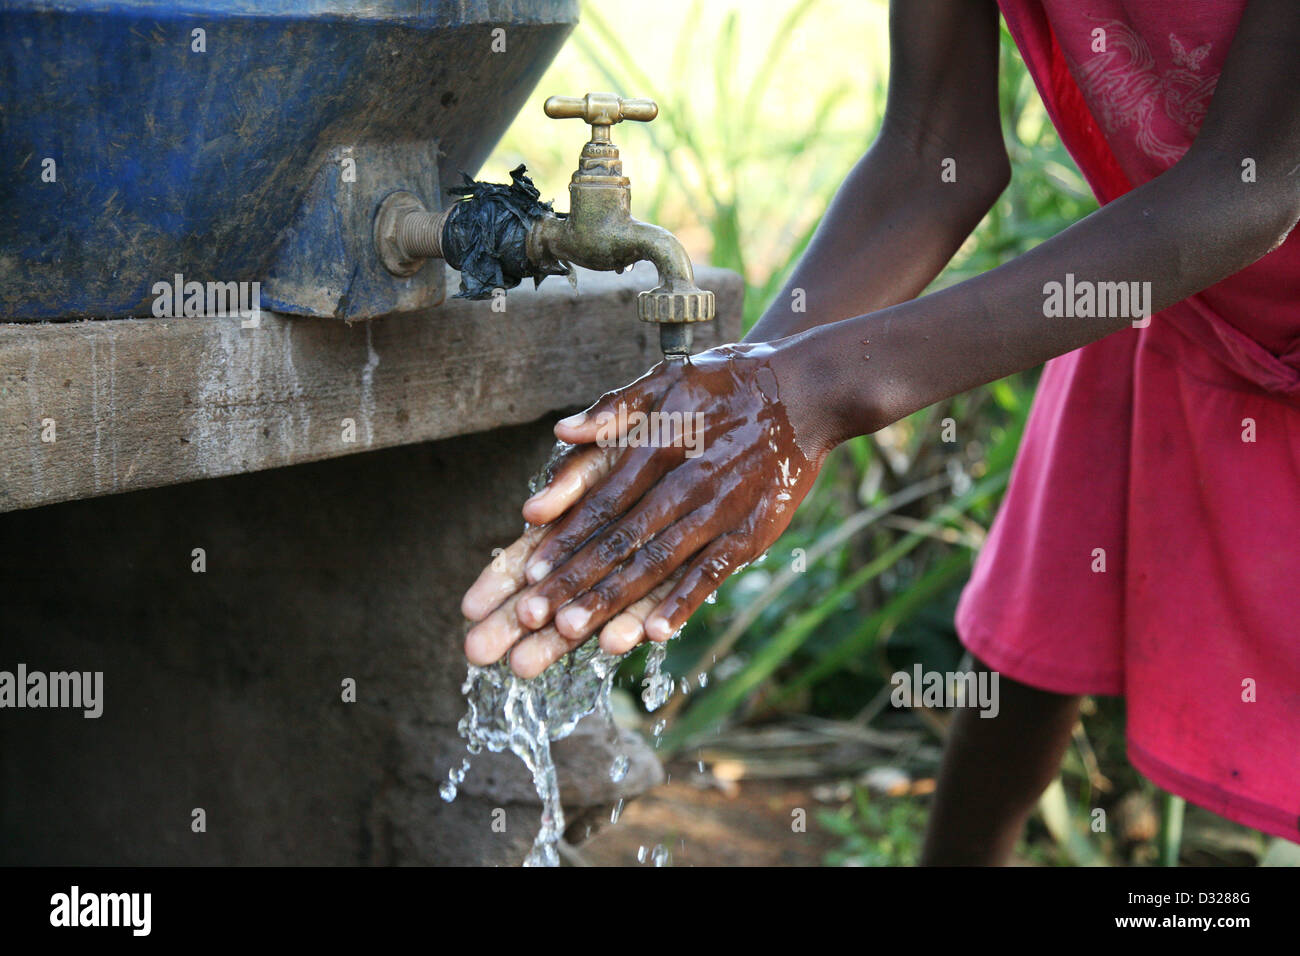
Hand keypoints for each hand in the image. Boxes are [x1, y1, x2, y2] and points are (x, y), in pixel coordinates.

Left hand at [461, 341, 830, 676]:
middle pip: (622, 539)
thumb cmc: (729, 383)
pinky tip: (651, 633)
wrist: (808, 391)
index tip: (528, 573)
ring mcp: (722, 510)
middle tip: (532, 617)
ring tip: (573, 634)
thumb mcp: (668, 378)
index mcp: (660, 443)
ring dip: (615, 600)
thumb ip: (614, 408)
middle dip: (575, 581)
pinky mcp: (752, 532)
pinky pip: (712, 574)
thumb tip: (562, 433)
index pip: (602, 501)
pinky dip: (682, 602)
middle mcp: (687, 480)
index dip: (564, 539)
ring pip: (659, 562)